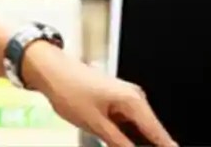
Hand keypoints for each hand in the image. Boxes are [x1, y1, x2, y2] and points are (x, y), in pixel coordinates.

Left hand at [22, 43, 175, 146]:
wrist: (51, 70)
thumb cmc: (69, 89)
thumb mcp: (95, 124)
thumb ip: (119, 143)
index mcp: (133, 101)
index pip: (159, 134)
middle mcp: (134, 97)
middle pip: (151, 132)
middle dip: (150, 145)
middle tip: (123, 146)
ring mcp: (126, 98)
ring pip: (139, 129)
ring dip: (136, 142)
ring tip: (119, 143)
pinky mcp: (117, 102)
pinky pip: (129, 123)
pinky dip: (127, 136)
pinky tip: (119, 143)